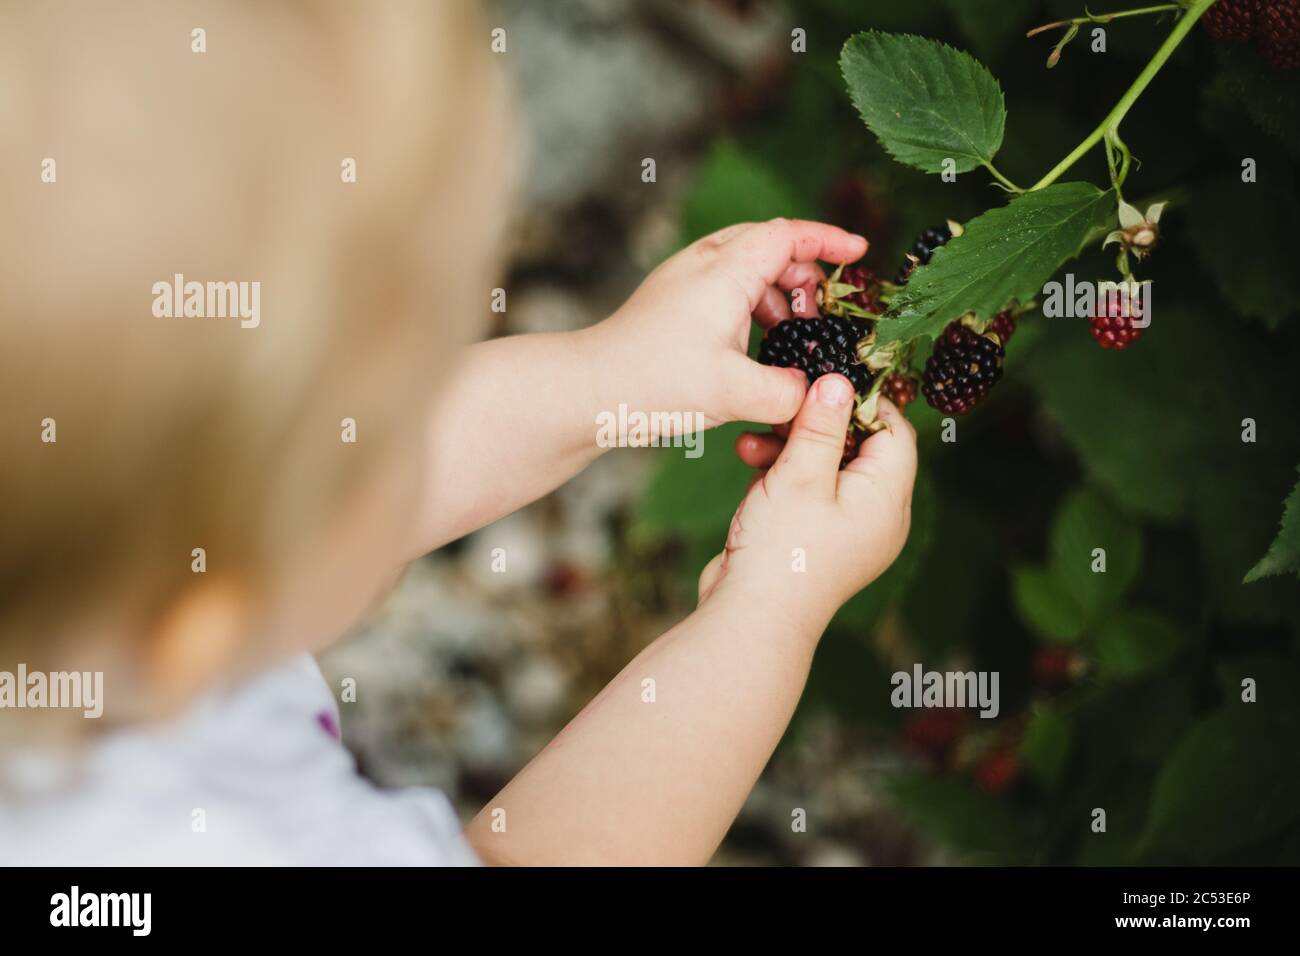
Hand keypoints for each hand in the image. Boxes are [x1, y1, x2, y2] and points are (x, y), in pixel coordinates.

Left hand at [589, 219, 867, 430]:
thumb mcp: (735, 393)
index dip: (829, 240)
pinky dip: (752, 311)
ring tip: (790, 341)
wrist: (588, 390)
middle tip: (824, 318)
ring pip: (749, 271)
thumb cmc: (656, 383)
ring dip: (778, 299)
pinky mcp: (674, 302)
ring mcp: (685, 280)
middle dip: (806, 277)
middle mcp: (704, 264)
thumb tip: (813, 393)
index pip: (789, 235)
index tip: (860, 253)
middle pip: (771, 248)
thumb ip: (788, 393)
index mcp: (725, 271)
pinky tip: (755, 352)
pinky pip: (727, 292)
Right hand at [698, 376, 917, 625]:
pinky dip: (783, 475)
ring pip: (827, 467)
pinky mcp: (816, 539)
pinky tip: (752, 464)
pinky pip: (809, 492)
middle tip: (783, 408)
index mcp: (888, 499)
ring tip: (754, 442)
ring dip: (791, 448)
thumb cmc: (783, 551)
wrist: (751, 618)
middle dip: (817, 424)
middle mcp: (877, 515)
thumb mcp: (801, 475)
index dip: (863, 401)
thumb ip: (822, 425)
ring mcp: (847, 530)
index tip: (826, 380)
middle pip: (859, 447)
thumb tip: (839, 382)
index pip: (894, 431)